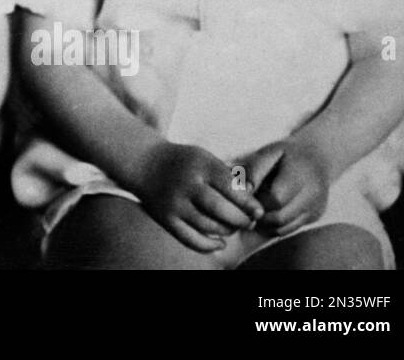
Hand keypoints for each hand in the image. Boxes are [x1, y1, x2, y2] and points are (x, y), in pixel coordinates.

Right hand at [133, 141, 263, 252]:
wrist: (145, 163)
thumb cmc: (185, 162)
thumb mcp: (205, 158)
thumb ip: (228, 178)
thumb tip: (255, 206)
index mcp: (200, 165)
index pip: (232, 187)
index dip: (249, 203)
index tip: (258, 211)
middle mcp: (186, 183)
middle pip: (221, 209)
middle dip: (241, 220)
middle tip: (248, 222)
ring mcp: (174, 202)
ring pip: (208, 226)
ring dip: (226, 231)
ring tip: (232, 227)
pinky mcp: (164, 218)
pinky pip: (190, 239)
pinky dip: (209, 245)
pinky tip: (219, 243)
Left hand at [239, 139, 330, 236]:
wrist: (317, 157)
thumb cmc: (286, 153)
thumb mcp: (269, 152)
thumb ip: (254, 170)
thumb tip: (241, 190)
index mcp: (301, 174)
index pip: (276, 198)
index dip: (256, 201)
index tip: (242, 197)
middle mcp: (313, 194)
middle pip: (279, 217)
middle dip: (258, 215)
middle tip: (243, 208)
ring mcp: (316, 208)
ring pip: (283, 228)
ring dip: (263, 224)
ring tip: (251, 210)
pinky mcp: (315, 217)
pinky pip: (289, 229)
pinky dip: (272, 226)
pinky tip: (263, 214)